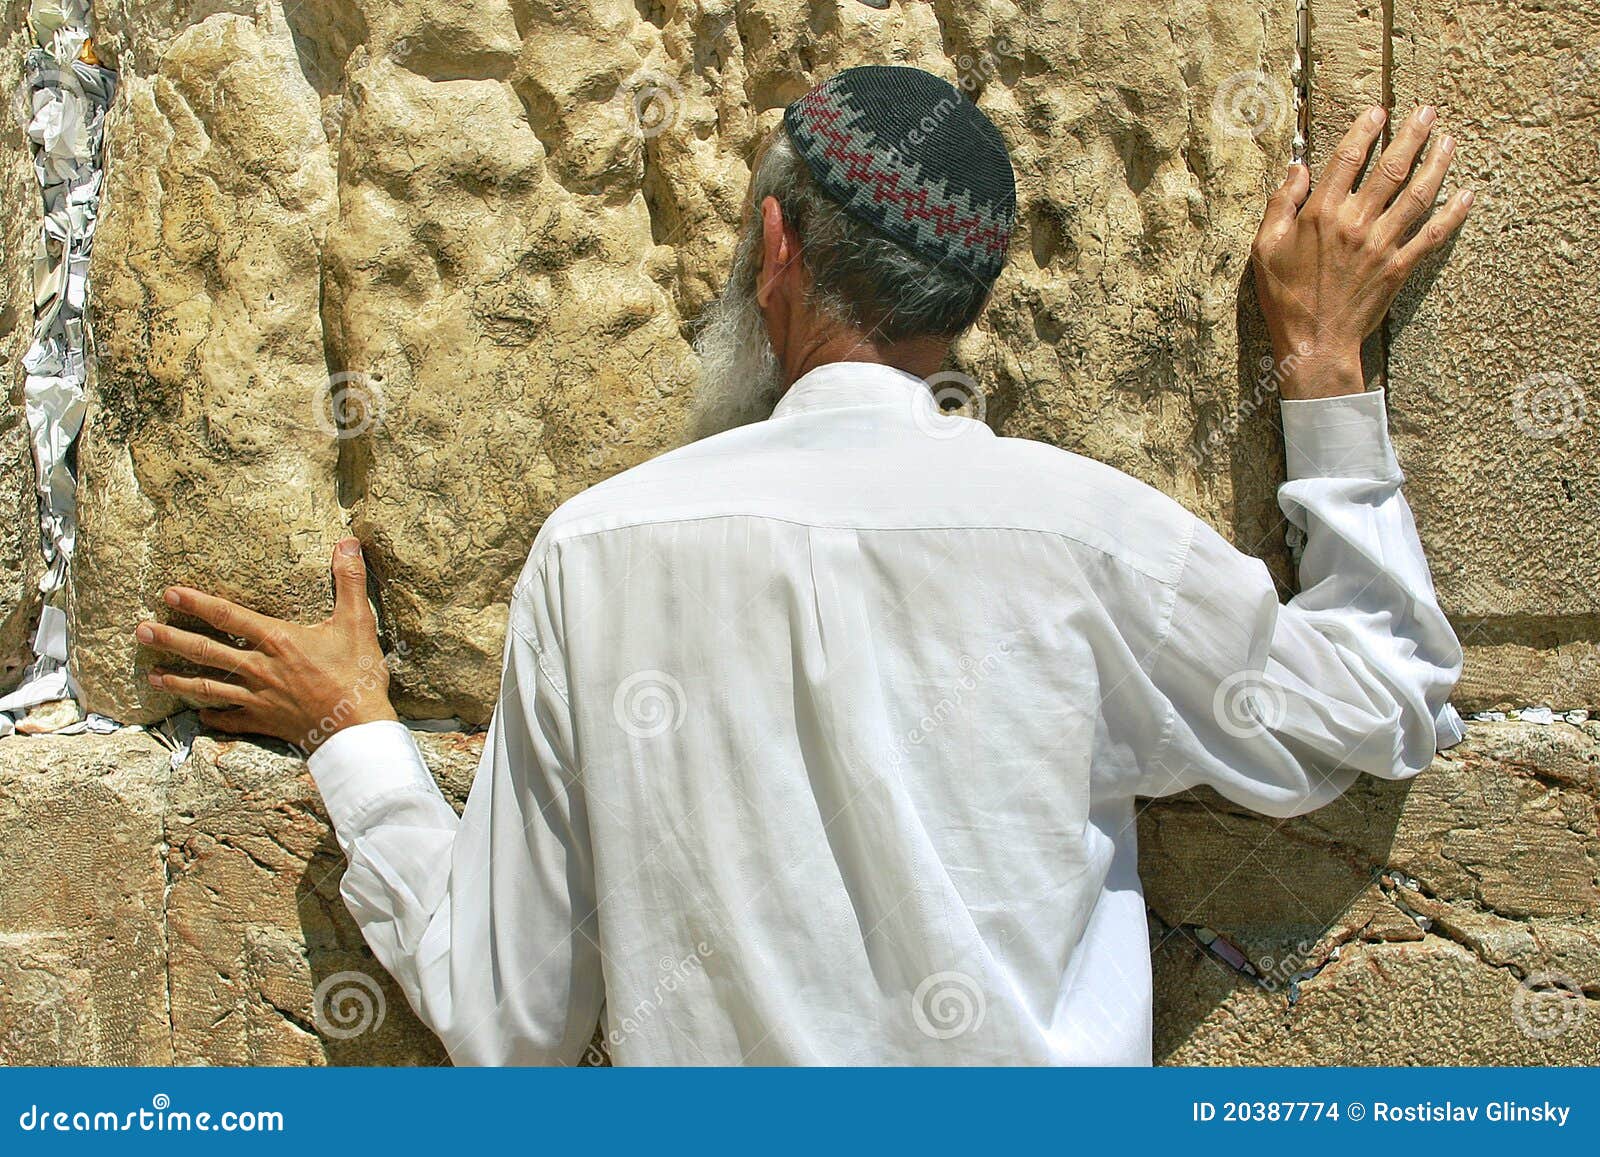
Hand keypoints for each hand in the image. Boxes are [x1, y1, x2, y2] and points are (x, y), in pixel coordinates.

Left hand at [134, 538, 397, 751]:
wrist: (357, 728)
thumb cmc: (358, 675)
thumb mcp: (357, 622)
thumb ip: (350, 580)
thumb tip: (348, 542)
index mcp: (277, 640)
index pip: (228, 616)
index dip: (196, 603)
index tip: (169, 594)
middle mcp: (259, 668)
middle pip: (205, 651)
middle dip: (170, 639)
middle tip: (140, 631)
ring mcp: (257, 698)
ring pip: (207, 687)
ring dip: (176, 680)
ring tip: (150, 675)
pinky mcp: (264, 722)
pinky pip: (230, 720)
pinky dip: (212, 717)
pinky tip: (198, 716)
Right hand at [1252, 104, 1474, 398]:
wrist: (1314, 343)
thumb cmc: (1284, 297)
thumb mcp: (1265, 248)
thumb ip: (1281, 205)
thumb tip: (1298, 169)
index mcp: (1321, 214)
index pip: (1347, 159)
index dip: (1365, 130)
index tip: (1379, 111)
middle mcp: (1356, 222)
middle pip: (1391, 167)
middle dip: (1412, 134)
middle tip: (1428, 111)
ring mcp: (1382, 244)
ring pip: (1418, 194)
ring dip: (1437, 163)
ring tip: (1449, 140)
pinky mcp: (1399, 266)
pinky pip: (1433, 234)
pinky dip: (1453, 214)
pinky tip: (1466, 195)